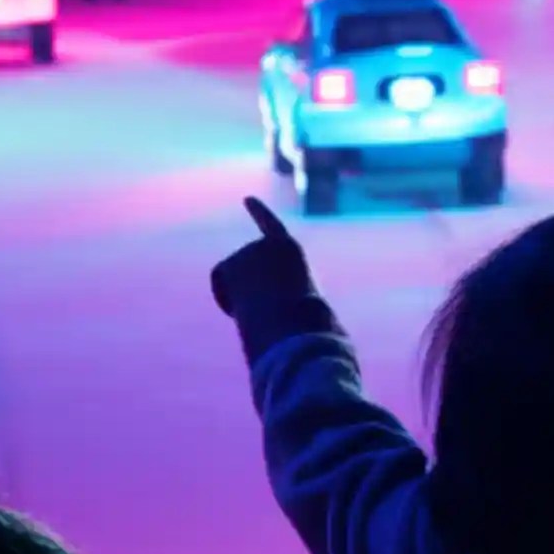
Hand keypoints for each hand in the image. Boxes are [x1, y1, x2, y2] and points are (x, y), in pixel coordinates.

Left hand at [212, 198, 337, 364]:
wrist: (293, 324)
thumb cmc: (310, 324)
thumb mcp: (316, 313)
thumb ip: (307, 312)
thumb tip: (332, 354)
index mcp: (293, 251)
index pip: (272, 227)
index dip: (258, 212)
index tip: (246, 199)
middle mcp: (268, 244)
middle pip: (249, 268)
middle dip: (250, 288)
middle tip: (265, 310)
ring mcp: (247, 251)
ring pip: (235, 281)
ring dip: (242, 298)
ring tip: (261, 310)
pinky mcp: (230, 263)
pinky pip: (221, 288)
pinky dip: (227, 301)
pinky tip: (243, 308)